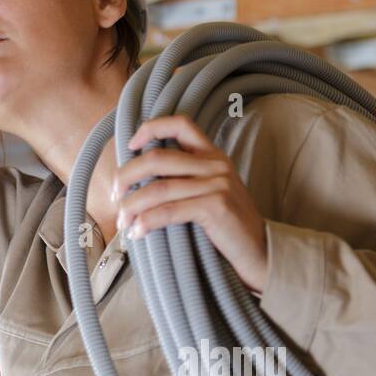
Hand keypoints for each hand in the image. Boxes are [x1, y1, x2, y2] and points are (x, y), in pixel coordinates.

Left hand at [112, 115, 269, 293]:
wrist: (260, 251)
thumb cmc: (226, 226)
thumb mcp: (208, 193)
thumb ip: (182, 180)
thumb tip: (134, 182)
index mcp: (213, 155)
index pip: (181, 123)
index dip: (151, 128)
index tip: (130, 145)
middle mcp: (216, 165)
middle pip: (157, 158)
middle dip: (127, 176)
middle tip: (115, 195)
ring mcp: (217, 184)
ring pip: (158, 188)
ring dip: (132, 206)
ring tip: (122, 222)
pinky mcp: (216, 207)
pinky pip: (169, 211)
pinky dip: (147, 222)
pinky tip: (137, 232)